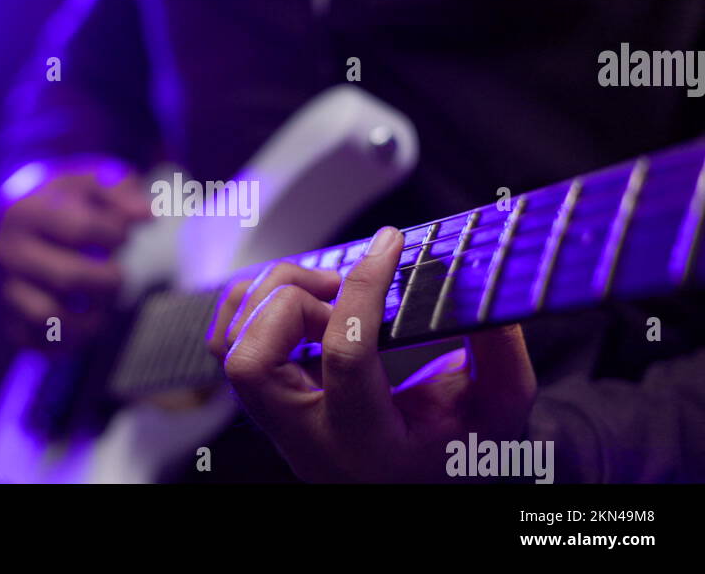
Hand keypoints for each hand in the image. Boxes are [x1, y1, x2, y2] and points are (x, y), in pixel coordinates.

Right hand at [0, 156, 149, 348]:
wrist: (13, 212)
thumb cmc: (63, 196)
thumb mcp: (89, 179)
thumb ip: (120, 190)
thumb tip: (146, 216)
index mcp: (26, 210)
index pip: (80, 229)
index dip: (116, 235)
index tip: (124, 235)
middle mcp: (6, 250)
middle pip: (68, 278)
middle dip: (109, 281)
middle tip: (119, 276)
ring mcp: (1, 286)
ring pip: (48, 317)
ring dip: (89, 318)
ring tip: (104, 304)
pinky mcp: (4, 316)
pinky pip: (33, 342)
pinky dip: (65, 341)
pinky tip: (85, 322)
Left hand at [207, 226, 536, 482]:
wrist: (415, 482)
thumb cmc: (454, 450)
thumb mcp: (496, 415)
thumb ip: (501, 356)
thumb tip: (485, 285)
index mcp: (364, 443)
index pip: (344, 357)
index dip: (365, 289)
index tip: (391, 244)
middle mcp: (305, 436)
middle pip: (252, 361)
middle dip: (291, 304)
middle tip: (338, 292)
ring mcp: (275, 421)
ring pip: (231, 347)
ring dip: (269, 297)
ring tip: (323, 292)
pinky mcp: (263, 400)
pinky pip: (226, 343)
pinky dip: (252, 305)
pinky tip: (300, 300)